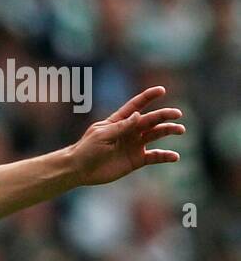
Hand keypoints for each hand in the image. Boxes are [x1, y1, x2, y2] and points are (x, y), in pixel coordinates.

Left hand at [68, 86, 184, 186]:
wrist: (79, 170)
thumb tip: (138, 114)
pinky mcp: (137, 160)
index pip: (135, 106)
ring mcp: (134, 145)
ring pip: (156, 135)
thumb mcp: (102, 135)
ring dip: (168, 130)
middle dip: (164, 115)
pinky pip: (155, 157)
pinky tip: (175, 156)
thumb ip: (121, 127)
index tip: (161, 90)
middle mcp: (129, 131)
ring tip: (180, 130)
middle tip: (177, 114)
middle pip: (150, 120)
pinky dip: (165, 156)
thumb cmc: (86, 149)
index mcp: (118, 121)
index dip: (148, 97)